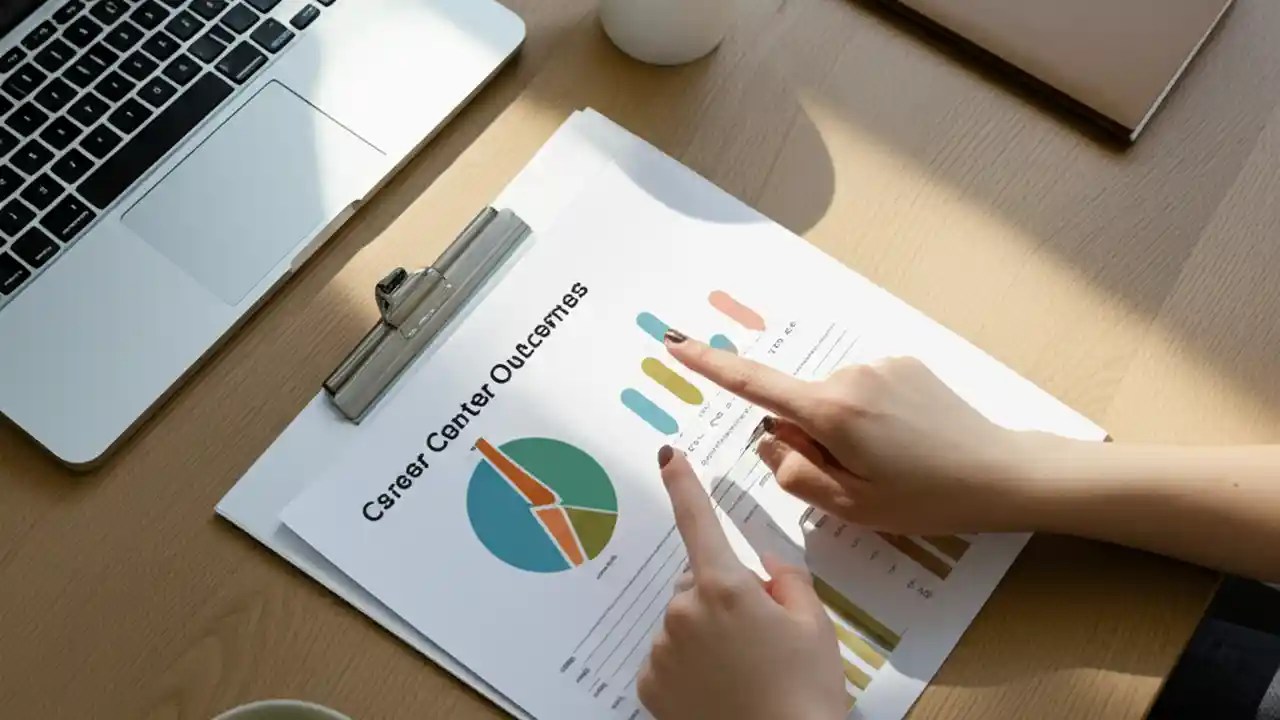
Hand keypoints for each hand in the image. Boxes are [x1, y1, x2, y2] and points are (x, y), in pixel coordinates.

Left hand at [637, 447, 846, 719]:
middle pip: (697, 583)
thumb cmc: (806, 691)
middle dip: (723, 596)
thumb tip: (764, 566)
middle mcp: (684, 611)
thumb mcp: (814, 625)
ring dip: (706, 634)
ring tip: (745, 670)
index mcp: (725, 586)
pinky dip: (689, 667)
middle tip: (761, 635)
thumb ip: (787, 580)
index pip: (699, 521)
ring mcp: (663, 649)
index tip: (667, 456)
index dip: (683, 485)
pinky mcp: (650, 685)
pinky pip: (669, 658)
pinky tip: (719, 688)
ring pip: (683, 623)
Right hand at [664, 333, 1075, 533]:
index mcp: (831, 411)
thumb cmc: (925, 499)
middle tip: (859, 479)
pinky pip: (864, 391)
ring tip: (891, 463)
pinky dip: (870, 416)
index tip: (676, 343)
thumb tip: (772, 439)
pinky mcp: (905, 364)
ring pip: (833, 401)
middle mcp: (851, 375)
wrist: (1002, 474)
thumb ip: (794, 473)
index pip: (755, 385)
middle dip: (811, 439)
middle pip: (800, 406)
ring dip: (843, 429)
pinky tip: (906, 442)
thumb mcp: (849, 506)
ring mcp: (880, 365)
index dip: (710, 365)